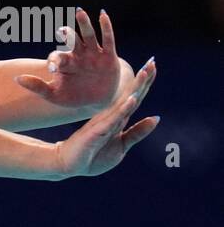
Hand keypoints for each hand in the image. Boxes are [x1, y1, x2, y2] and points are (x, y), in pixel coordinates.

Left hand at [16, 8, 123, 111]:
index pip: (57, 57)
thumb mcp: (54, 95)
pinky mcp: (109, 56)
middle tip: (62, 30)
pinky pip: (108, 39)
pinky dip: (106, 27)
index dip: (54, 60)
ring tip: (79, 12)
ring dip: (84, 24)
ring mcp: (93, 54)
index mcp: (64, 64)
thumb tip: (16, 78)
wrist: (99, 101)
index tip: (52, 68)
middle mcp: (78, 55)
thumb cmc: (73, 96)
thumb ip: (37, 87)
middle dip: (68, 36)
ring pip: (88, 36)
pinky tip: (102, 14)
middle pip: (72, 42)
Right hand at [55, 56, 157, 178]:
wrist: (68, 165)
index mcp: (117, 118)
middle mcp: (111, 116)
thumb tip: (156, 117)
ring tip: (145, 72)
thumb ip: (138, 132)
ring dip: (135, 88)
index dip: (145, 83)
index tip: (153, 66)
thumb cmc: (94, 156)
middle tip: (152, 61)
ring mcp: (103, 123)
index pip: (134, 97)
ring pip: (123, 102)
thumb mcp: (122, 145)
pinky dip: (123, 109)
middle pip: (130, 95)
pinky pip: (112, 119)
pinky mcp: (96, 132)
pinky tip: (132, 99)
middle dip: (142, 79)